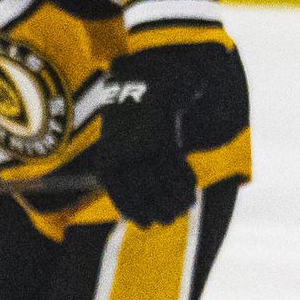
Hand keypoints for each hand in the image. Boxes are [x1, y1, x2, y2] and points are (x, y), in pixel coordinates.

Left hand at [82, 53, 204, 226]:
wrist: (147, 75)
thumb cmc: (133, 112)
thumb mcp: (119, 138)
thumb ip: (126, 167)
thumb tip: (134, 199)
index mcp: (108, 159)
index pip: (122, 198)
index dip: (136, 214)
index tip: (148, 223)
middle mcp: (123, 156)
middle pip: (145, 195)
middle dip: (160, 211)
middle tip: (171, 218)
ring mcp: (143, 148)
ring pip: (163, 185)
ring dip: (176, 201)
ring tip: (184, 208)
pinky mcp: (163, 139)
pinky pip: (177, 169)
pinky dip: (186, 183)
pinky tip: (192, 190)